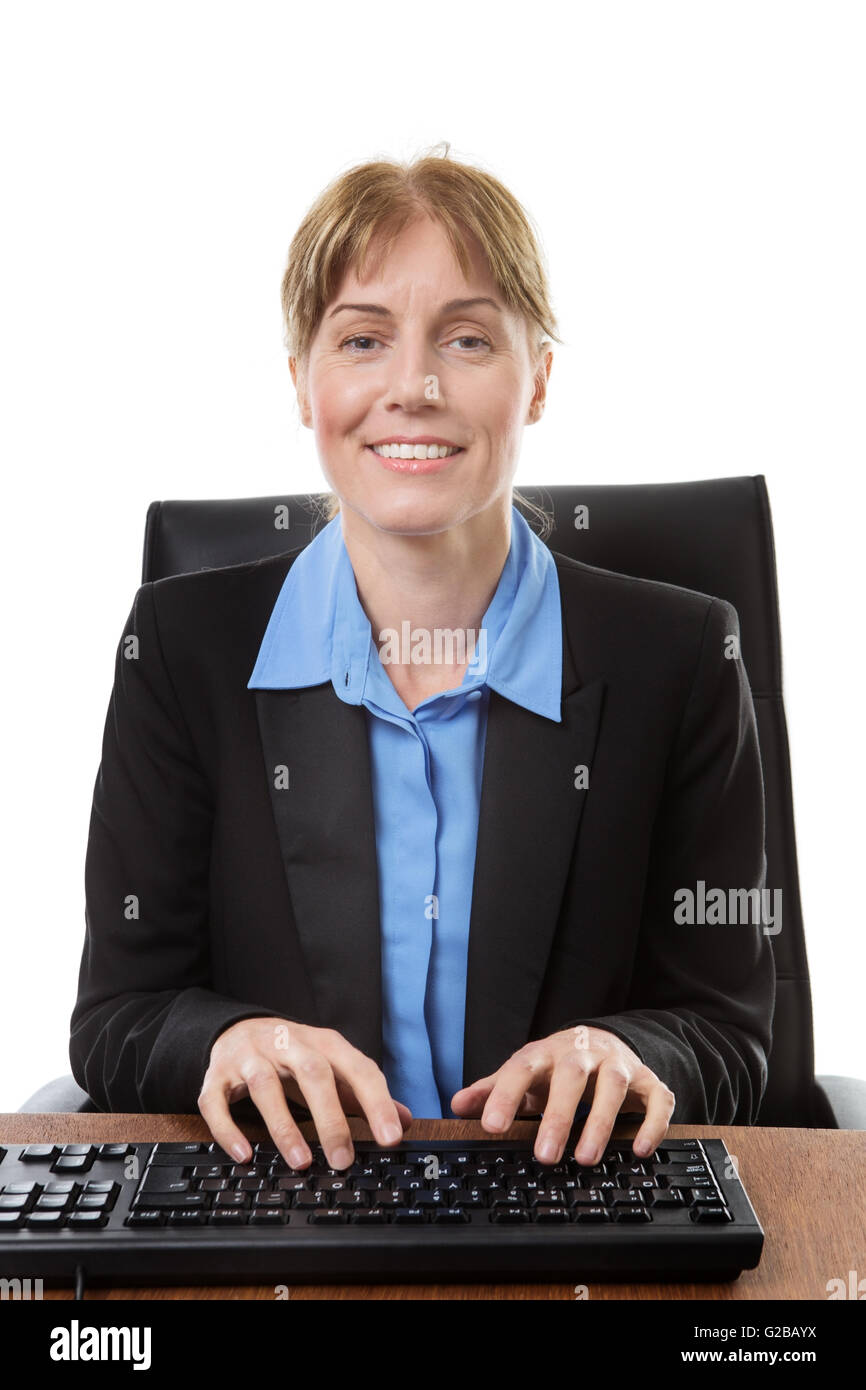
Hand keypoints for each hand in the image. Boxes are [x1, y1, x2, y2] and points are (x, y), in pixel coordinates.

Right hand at [198, 1018, 412, 1171]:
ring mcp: (249, 1057)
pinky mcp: (216, 1074)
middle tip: (343, 1160)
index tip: (391, 1137)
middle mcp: (288, 1044)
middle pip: (313, 1073)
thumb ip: (365, 1094)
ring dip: (283, 1126)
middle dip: (330, 1118)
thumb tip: (406, 1119)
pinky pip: (215, 1100)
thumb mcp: (332, 1066)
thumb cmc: (293, 1055)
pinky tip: (245, 1154)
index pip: (358, 1068)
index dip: (377, 1103)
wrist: (239, 1028)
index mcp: (323, 1043)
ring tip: (301, 1161)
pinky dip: (228, 1128)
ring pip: (264, 1086)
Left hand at [451, 1025, 674, 1165]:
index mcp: (546, 1053)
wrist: (604, 1039)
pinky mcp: (649, 1080)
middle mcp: (583, 1054)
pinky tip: (638, 1149)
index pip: (522, 1068)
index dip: (505, 1095)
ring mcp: (618, 1064)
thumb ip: (492, 1089)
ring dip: (600, 1122)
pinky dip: (651, 1122)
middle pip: (571, 1076)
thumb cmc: (555, 1065)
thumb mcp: (523, 1074)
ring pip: (613, 1085)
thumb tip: (457, 1105)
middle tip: (544, 1156)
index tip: (491, 1126)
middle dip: (558, 1115)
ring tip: (585, 1159)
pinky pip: (657, 1098)